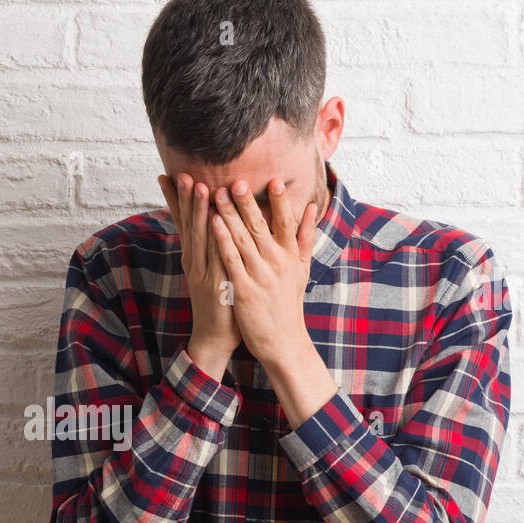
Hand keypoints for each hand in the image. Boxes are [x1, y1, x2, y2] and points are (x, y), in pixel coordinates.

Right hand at [157, 173, 238, 379]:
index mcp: (193, 258)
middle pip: (189, 225)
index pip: (183, 223)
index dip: (177, 200)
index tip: (172, 175)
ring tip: (199, 187)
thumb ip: (213, 249)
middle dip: (187, 198)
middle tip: (184, 173)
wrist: (214, 338)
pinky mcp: (214, 284)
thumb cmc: (219, 304)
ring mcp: (202, 273)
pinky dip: (215, 238)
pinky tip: (215, 221)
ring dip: (198, 211)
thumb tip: (214, 225)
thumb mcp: (212, 273)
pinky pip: (215, 256)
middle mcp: (193, 262)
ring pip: (200, 236)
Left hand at [210, 178, 340, 424]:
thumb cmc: (289, 304)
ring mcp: (260, 276)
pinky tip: (211, 223)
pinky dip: (221, 240)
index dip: (280, 201)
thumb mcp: (302, 270)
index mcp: (290, 257)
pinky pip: (230, 260)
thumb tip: (312, 207)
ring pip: (242, 239)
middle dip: (247, 202)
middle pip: (260, 226)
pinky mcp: (243, 289)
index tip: (273, 180)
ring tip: (216, 193)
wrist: (282, 341)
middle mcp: (276, 263)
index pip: (286, 222)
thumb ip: (305, 237)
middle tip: (236, 179)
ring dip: (228, 215)